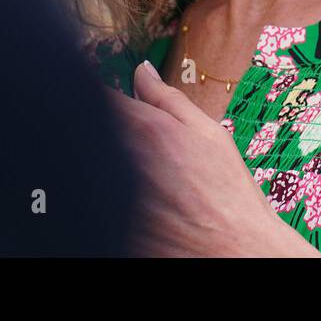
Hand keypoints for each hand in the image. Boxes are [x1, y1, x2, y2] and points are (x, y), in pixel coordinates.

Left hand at [107, 61, 320, 256]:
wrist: (233, 248)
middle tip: (134, 144)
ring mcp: (105, 193)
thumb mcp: (208, 133)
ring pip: (88, 161)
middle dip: (100, 126)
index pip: (97, 95)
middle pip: (88, 128)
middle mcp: (117, 157)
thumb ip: (167, 99)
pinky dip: (104, 190)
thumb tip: (142, 72)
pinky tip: (137, 200)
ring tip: (141, 176)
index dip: (101, 95)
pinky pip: (92, 194)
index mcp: (142, 129)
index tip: (110, 101)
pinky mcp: (102, 221)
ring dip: (103, 157)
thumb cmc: (226, 192)